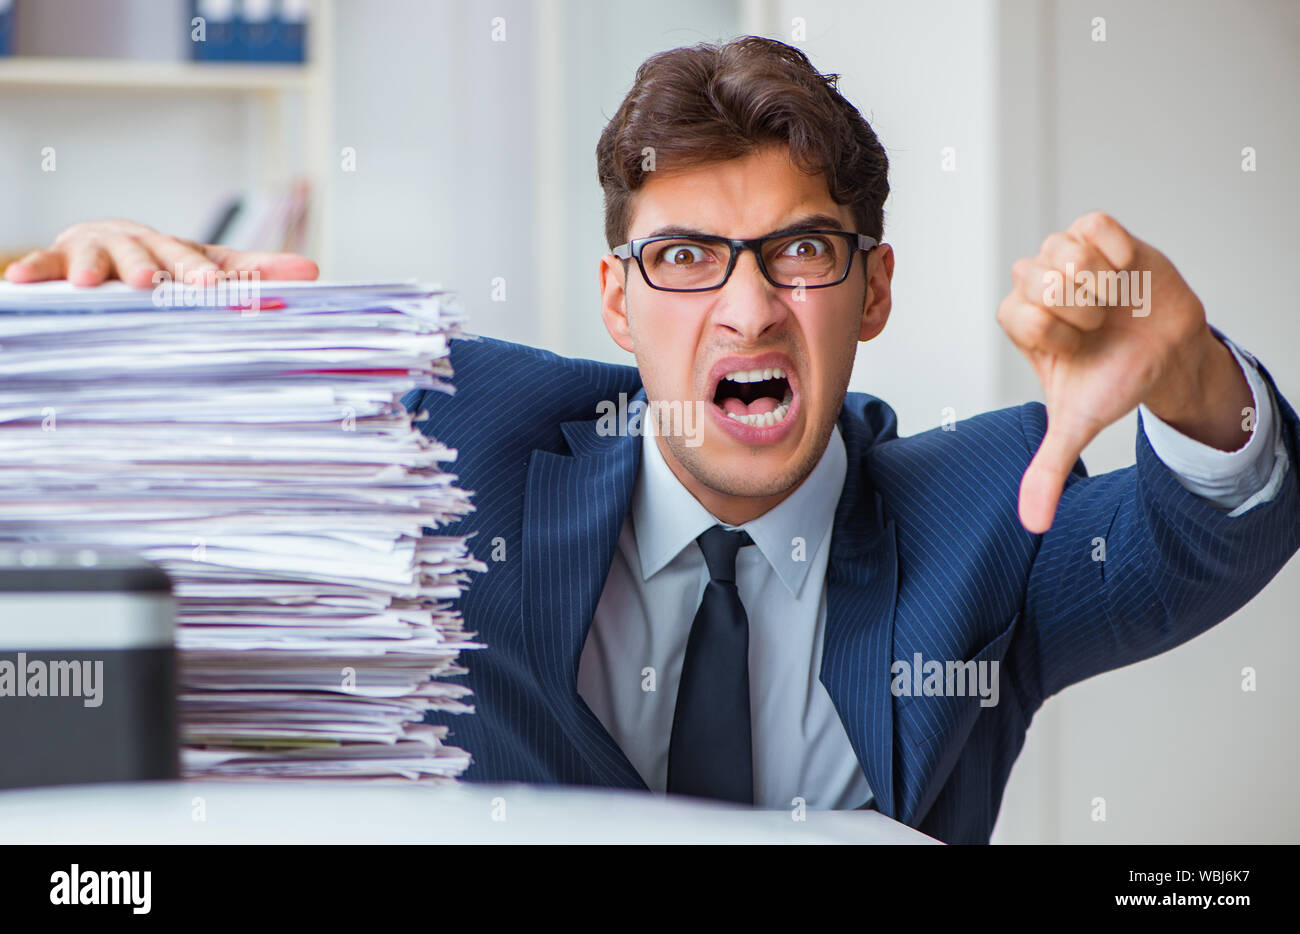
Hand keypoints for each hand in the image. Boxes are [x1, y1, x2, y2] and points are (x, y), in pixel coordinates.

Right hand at [3, 218, 318, 287]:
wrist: (104, 248)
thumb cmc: (164, 264)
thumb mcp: (207, 269)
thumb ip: (256, 273)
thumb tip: (314, 273)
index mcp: (179, 251)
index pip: (200, 264)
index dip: (207, 276)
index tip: (218, 290)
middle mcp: (141, 245)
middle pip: (152, 255)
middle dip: (153, 269)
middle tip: (154, 284)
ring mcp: (99, 252)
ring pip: (99, 258)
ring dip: (95, 268)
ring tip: (87, 283)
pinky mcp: (61, 261)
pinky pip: (45, 265)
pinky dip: (34, 270)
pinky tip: (17, 279)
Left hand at [997, 211, 1249, 532]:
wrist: (1165, 353)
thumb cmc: (1114, 380)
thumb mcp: (1079, 425)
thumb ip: (1048, 468)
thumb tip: (1033, 524)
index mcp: (1020, 322)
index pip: (1017, 313)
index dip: (1055, 333)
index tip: (1078, 348)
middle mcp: (1034, 285)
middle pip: (1037, 279)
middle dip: (1079, 309)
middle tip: (1099, 325)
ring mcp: (1064, 256)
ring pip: (1062, 250)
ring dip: (1099, 283)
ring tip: (1114, 302)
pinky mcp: (1096, 234)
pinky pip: (1092, 225)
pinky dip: (1114, 249)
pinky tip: (1126, 272)